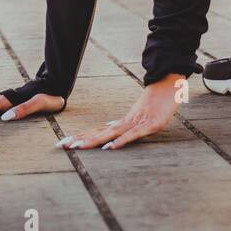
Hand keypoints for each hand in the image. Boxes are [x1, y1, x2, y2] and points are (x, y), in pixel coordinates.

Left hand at [59, 74, 185, 150]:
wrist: (169, 83)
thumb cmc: (155, 101)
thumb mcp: (139, 116)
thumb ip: (124, 124)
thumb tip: (109, 129)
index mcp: (122, 122)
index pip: (97, 131)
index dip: (81, 137)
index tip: (63, 143)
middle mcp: (125, 122)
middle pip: (99, 132)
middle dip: (80, 139)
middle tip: (62, 146)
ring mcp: (137, 123)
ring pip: (111, 133)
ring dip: (94, 140)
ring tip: (78, 146)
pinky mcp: (150, 125)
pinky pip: (133, 135)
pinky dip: (121, 141)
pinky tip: (110, 147)